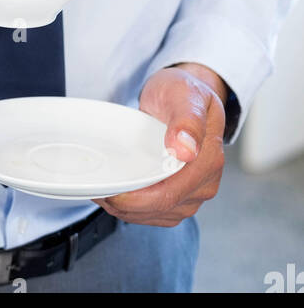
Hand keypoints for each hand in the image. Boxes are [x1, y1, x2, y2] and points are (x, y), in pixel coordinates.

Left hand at [92, 63, 225, 226]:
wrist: (183, 95)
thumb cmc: (183, 92)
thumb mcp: (185, 95)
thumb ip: (187, 120)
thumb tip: (186, 151)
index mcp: (209, 160)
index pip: (172, 193)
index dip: (140, 200)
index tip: (114, 193)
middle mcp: (205, 182)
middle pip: (165, 208)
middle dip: (129, 207)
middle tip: (100, 193)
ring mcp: (194, 191)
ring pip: (160, 215)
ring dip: (130, 211)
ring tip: (104, 195)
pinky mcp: (182, 194)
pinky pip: (159, 212)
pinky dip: (136, 210)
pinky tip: (118, 197)